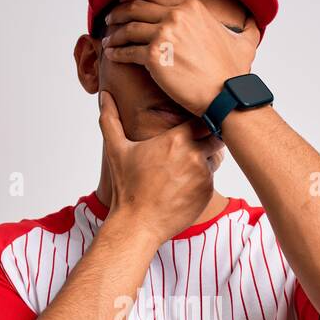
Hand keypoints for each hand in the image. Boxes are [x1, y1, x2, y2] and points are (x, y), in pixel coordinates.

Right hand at [97, 90, 222, 244]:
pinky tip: (183, 187)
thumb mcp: (116, 149)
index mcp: (176, 139)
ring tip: (184, 168)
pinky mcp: (208, 193)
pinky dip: (202, 180)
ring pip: (215, 158)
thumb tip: (104, 95)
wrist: (138, 224)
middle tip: (193, 144)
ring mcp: (204, 175)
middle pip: (215, 136)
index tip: (192, 124)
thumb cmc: (127, 187)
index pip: (203, 118)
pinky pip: (212, 179)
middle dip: (208, 138)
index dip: (200, 119)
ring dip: (205, 159)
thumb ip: (111, 118)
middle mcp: (194, 155)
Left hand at [102, 0, 259, 115]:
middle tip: (110, 18)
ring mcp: (164, 34)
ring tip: (108, 38)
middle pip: (137, 7)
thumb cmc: (234, 73)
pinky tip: (111, 55)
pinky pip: (127, 51)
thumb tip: (256, 20)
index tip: (124, 0)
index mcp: (192, 6)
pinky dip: (116, 52)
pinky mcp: (154, 56)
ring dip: (115, 33)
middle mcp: (176, 15)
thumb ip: (247, 27)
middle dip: (119, 11)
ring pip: (129, 28)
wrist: (226, 94)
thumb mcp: (244, 42)